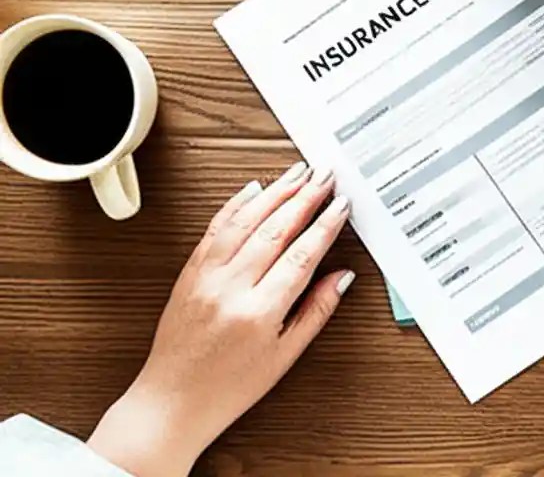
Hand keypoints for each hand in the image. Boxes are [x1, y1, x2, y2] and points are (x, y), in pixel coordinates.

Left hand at [87, 163, 354, 476]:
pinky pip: (214, 229)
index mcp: (258, 312)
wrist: (172, 400)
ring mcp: (205, 277)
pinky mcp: (189, 273)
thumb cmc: (229, 387)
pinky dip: (235, 204)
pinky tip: (254, 189)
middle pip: (275, 229)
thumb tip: (342, 277)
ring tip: (298, 172)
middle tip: (325, 176)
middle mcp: (230, 288)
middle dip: (304, 197)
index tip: (342, 206)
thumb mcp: (285, 356)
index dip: (325, 226)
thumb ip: (316, 311)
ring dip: (274, 192)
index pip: (301, 255)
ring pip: (244, 221)